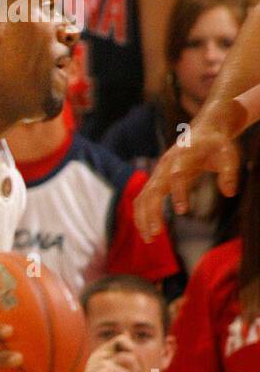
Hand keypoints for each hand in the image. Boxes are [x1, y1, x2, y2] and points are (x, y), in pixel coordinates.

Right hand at [73, 338, 136, 371]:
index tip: (124, 360)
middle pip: (131, 359)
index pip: (122, 339)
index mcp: (100, 351)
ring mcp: (103, 364)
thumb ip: (111, 351)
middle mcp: (102, 355)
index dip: (129, 348)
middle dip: (128, 371)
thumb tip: (127, 333)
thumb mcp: (96, 362)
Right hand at [134, 118, 243, 240]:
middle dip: (151, 212)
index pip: (177, 175)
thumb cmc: (216, 145)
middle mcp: (165, 165)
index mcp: (183, 155)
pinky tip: (146, 232)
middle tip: (155, 234)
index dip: (178, 192)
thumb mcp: (228, 154)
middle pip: (152, 190)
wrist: (203, 131)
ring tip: (149, 240)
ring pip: (142, 197)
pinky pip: (141, 200)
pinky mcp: (154, 182)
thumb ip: (229, 172)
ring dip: (142, 218)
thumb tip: (230, 193)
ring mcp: (157, 174)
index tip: (183, 212)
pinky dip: (140, 216)